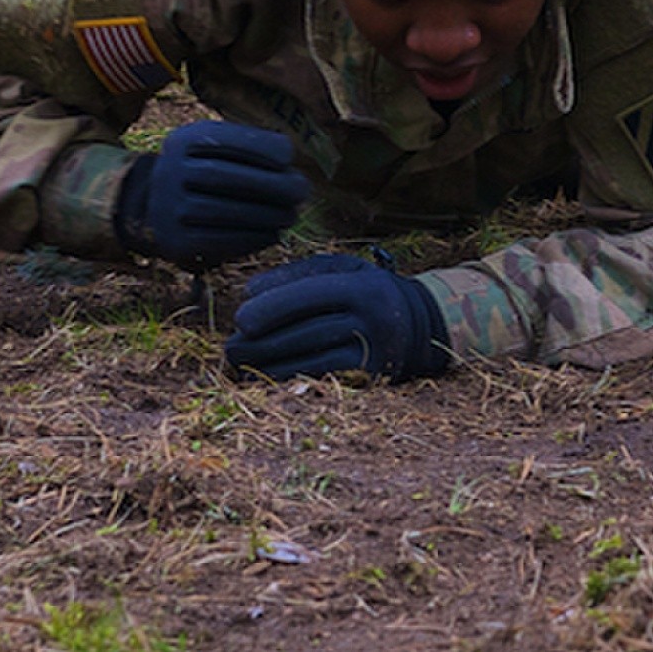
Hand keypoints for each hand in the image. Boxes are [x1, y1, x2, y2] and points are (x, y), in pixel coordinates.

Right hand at [114, 121, 309, 269]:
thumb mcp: (213, 147)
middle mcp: (168, 172)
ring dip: (265, 214)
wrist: (154, 209)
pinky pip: (218, 241)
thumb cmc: (202, 172)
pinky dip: (252, 238)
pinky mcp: (175, 242)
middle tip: (301, 190)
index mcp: (181, 142)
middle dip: (269, 183)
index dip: (258, 146)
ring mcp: (168, 209)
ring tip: (290, 215)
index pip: (221, 139)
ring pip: (221, 210)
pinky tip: (273, 234)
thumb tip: (288, 155)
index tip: (289, 156)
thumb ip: (246, 144)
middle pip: (222, 175)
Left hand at [224, 254, 450, 382]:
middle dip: (261, 343)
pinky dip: (288, 381)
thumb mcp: (340, 270)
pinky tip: (265, 378)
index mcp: (362, 286)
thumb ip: (295, 275)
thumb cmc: (365, 291)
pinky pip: (321, 381)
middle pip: (305, 333)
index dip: (271, 308)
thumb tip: (248, 293)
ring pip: (309, 362)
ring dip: (267, 366)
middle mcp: (373, 320)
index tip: (239, 320)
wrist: (422, 325)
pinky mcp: (370, 380)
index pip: (308, 296)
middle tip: (230, 348)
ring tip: (239, 364)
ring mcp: (373, 353)